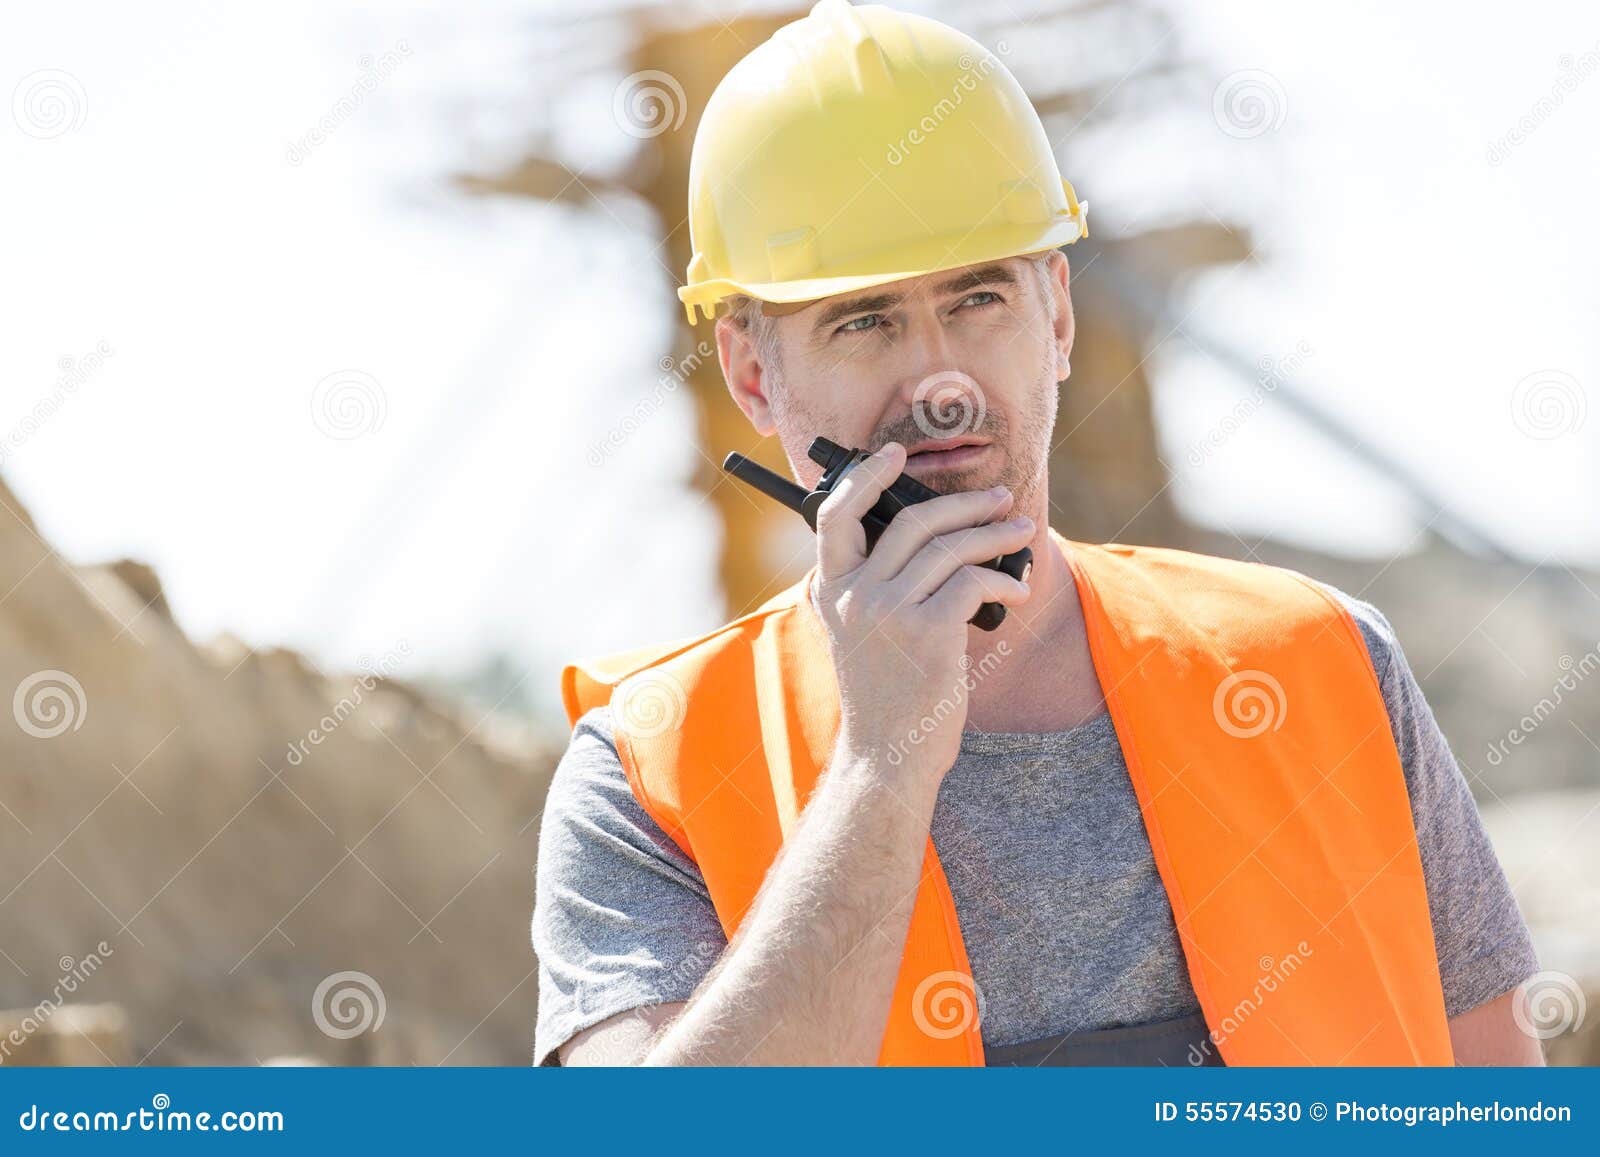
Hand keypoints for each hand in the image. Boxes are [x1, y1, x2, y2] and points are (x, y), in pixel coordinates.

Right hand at [811, 441, 1032, 777]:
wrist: (885, 754)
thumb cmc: (884, 692)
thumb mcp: (861, 633)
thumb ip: (878, 585)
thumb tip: (938, 534)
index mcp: (831, 590)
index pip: (835, 516)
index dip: (865, 478)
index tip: (893, 455)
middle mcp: (853, 596)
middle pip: (911, 522)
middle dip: (963, 503)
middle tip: (998, 498)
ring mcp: (887, 613)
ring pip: (950, 548)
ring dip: (995, 536)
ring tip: (1021, 533)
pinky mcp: (927, 633)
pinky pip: (974, 583)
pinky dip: (1004, 580)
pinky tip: (1017, 588)